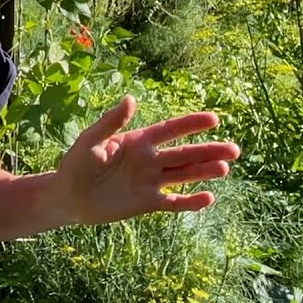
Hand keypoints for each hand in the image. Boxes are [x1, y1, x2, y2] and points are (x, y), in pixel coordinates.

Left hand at [54, 95, 239, 224]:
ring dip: (204, 172)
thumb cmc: (76, 164)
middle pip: (185, 154)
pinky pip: (173, 202)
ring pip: (184, 175)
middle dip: (209, 151)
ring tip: (225, 169)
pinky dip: (190, 202)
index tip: (214, 119)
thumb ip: (111, 123)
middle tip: (234, 149)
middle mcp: (150, 160)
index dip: (191, 124)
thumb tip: (132, 99)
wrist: (68, 197)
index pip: (170, 130)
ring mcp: (151, 182)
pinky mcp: (148, 203)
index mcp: (139, 141)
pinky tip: (208, 198)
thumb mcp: (91, 141)